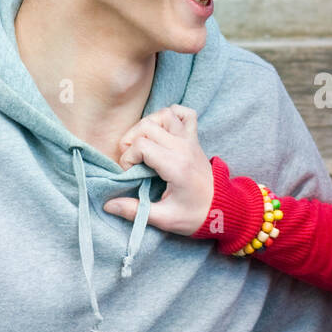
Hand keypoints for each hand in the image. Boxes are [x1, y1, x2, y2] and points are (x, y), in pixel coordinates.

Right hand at [102, 104, 213, 235]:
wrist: (223, 208)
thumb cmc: (194, 215)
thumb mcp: (164, 218)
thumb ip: (135, 211)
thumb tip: (108, 205)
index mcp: (176, 165)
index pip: (141, 145)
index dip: (127, 158)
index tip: (129, 174)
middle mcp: (183, 147)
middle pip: (148, 126)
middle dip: (131, 141)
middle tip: (132, 160)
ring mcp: (190, 140)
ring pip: (165, 114)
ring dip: (148, 125)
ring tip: (143, 144)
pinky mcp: (194, 139)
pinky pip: (185, 114)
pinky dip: (172, 115)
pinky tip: (163, 130)